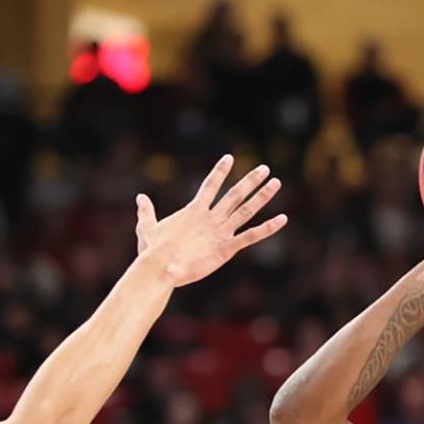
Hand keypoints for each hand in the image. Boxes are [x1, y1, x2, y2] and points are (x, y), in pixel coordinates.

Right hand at [136, 155, 287, 286]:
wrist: (161, 266)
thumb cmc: (152, 251)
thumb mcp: (147, 228)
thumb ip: (146, 212)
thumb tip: (140, 197)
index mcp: (194, 210)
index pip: (210, 185)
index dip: (220, 171)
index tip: (230, 157)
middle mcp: (211, 217)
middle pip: (235, 194)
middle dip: (250, 180)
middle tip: (265, 168)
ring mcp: (221, 231)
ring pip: (246, 210)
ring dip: (262, 196)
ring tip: (276, 182)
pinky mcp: (228, 248)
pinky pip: (252, 236)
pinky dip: (268, 228)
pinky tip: (283, 219)